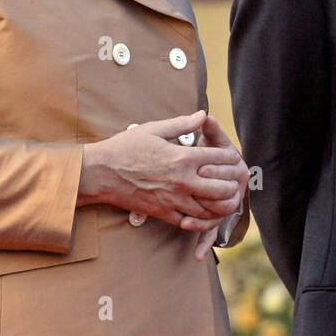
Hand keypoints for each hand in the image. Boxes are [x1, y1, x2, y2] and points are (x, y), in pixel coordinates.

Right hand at [78, 111, 244, 231]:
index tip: (234, 157)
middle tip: (235, 180)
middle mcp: (181, 181)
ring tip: (225, 198)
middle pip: (221, 188)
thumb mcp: (155, 129)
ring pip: (209, 209)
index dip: (231, 157)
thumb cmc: (126, 147)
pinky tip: (203, 212)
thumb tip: (203, 114)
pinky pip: (189, 221)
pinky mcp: (163, 213)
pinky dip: (200, 219)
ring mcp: (173, 200)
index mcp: (182, 157)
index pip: (219, 158)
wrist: (101, 173)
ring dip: (221, 204)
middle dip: (232, 184)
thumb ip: (183, 123)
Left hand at [191, 115, 248, 260]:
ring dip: (203, 223)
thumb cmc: (208, 148)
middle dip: (208, 196)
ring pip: (218, 217)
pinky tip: (197, 254)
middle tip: (191, 194)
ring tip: (186, 224)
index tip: (199, 167)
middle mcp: (234, 189)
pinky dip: (204, 243)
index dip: (214, 168)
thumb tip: (206, 115)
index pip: (227, 169)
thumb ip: (209, 129)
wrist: (215, 165)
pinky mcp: (217, 218)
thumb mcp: (210, 138)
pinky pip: (212, 233)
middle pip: (223, 196)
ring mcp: (226, 205)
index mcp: (236, 167)